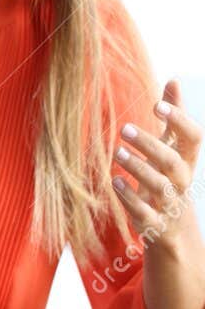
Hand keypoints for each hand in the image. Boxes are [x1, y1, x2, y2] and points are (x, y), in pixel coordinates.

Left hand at [114, 80, 202, 256]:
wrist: (173, 228)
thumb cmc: (168, 177)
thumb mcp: (172, 148)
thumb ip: (172, 117)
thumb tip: (173, 80)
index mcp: (187, 160)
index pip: (194, 138)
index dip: (179, 121)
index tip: (156, 105)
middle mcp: (182, 181)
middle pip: (173, 162)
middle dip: (150, 145)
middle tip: (124, 128)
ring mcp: (170, 204)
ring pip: (160, 186)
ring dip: (138, 168)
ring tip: (116, 151)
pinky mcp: (155, 223)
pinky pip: (144, 212)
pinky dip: (129, 197)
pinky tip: (114, 182)